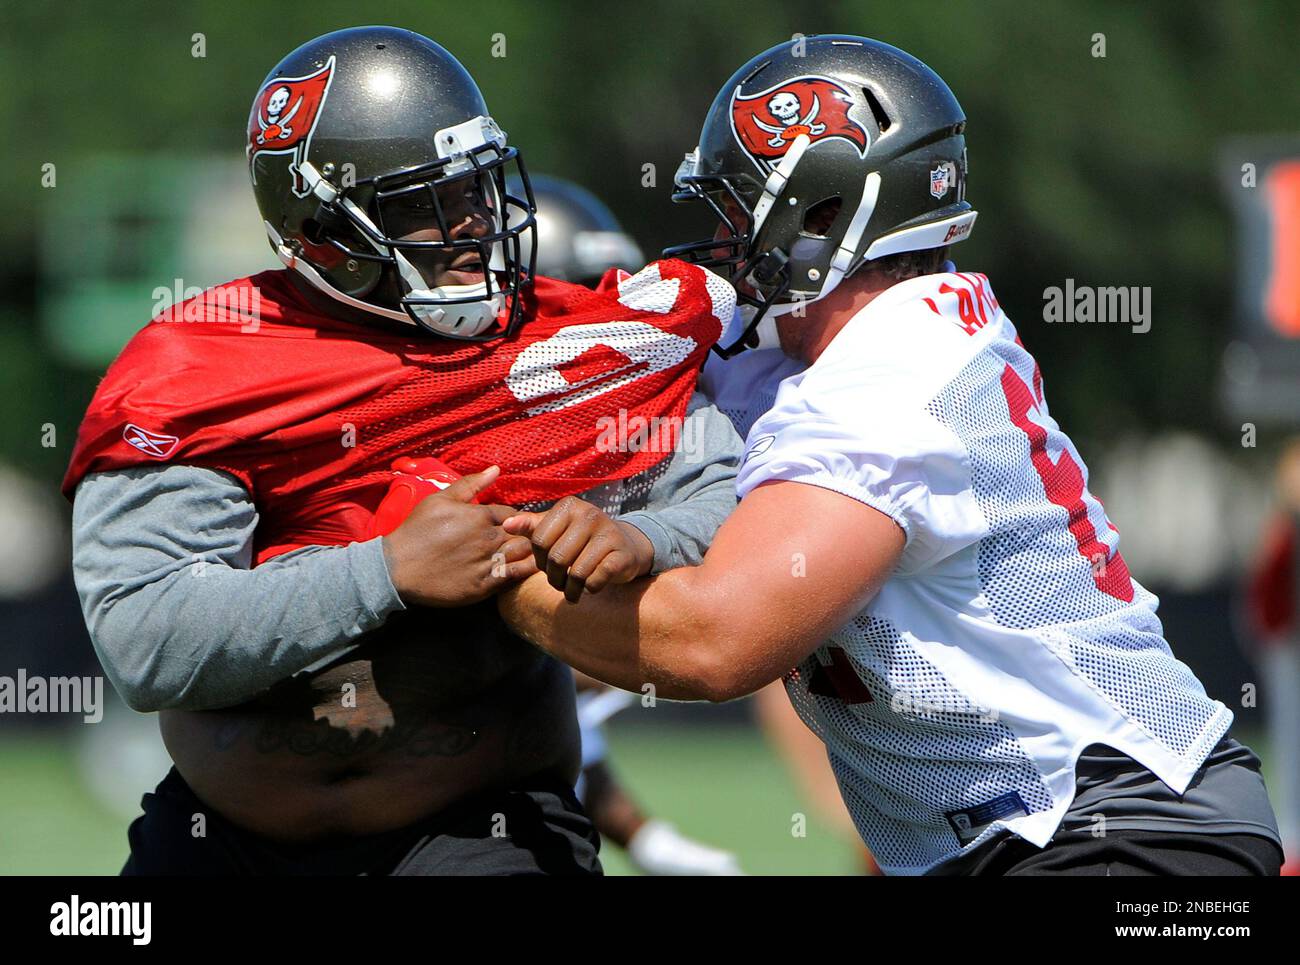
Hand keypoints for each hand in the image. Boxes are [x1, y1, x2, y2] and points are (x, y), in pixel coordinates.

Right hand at [380, 466, 533, 606]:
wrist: (397, 568)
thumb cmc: (417, 530)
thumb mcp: (440, 499)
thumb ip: (470, 484)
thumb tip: (496, 469)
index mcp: (480, 516)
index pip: (514, 514)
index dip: (514, 519)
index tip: (508, 525)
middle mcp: (488, 539)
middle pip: (524, 534)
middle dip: (525, 535)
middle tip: (519, 540)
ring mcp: (487, 563)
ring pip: (524, 554)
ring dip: (527, 552)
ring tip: (520, 554)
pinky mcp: (484, 586)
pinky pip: (515, 576)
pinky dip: (522, 570)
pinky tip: (518, 568)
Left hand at [501, 496, 654, 602]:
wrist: (625, 546)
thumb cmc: (582, 539)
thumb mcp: (557, 528)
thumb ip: (531, 526)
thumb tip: (506, 525)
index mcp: (568, 506)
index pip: (539, 540)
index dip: (538, 560)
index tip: (546, 567)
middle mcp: (589, 514)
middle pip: (556, 558)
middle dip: (554, 578)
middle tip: (559, 584)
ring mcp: (608, 533)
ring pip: (576, 572)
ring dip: (571, 589)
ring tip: (572, 591)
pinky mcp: (622, 554)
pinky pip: (596, 579)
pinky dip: (590, 589)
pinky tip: (591, 587)